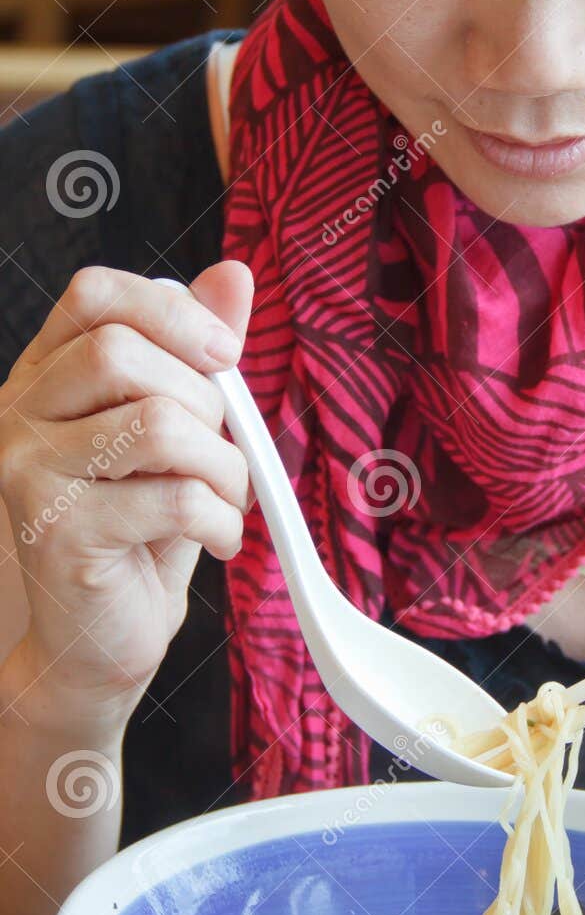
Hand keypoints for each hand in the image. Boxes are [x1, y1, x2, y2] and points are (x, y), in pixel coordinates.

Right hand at [0, 263, 252, 725]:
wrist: (98, 639)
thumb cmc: (140, 528)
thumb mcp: (179, 431)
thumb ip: (197, 354)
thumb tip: (234, 276)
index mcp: (45, 376)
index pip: (92, 295)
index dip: (169, 309)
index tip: (223, 354)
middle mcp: (20, 415)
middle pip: (123, 353)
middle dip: (203, 398)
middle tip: (220, 450)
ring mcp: (28, 472)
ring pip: (155, 422)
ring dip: (221, 464)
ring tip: (226, 498)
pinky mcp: (56, 532)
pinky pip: (171, 497)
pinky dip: (220, 519)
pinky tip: (218, 539)